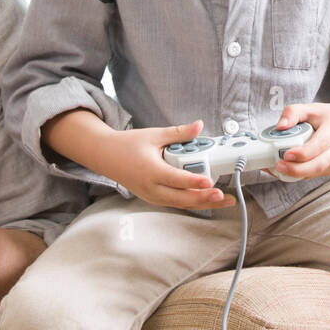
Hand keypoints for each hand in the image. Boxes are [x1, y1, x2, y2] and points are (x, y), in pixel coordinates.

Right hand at [104, 121, 235, 209]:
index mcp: (150, 170)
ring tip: (221, 200)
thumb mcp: (154, 135)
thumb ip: (178, 133)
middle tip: (223, 196)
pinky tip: (207, 200)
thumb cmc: (128, 145)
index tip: (209, 182)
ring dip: (201, 203)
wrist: (106, 157)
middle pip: (181, 198)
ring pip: (180, 204)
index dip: (194, 181)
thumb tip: (199, 126)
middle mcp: (151, 188)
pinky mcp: (153, 199)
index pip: (176, 179)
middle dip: (204, 198)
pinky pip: (175, 203)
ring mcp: (151, 196)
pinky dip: (191, 202)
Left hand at [271, 103, 329, 180]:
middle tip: (279, 166)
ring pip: (317, 173)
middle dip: (296, 169)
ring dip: (296, 174)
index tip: (286, 154)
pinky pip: (316, 174)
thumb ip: (294, 112)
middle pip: (318, 165)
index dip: (302, 153)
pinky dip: (301, 174)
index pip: (319, 146)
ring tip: (280, 168)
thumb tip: (279, 126)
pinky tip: (289, 168)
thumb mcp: (313, 108)